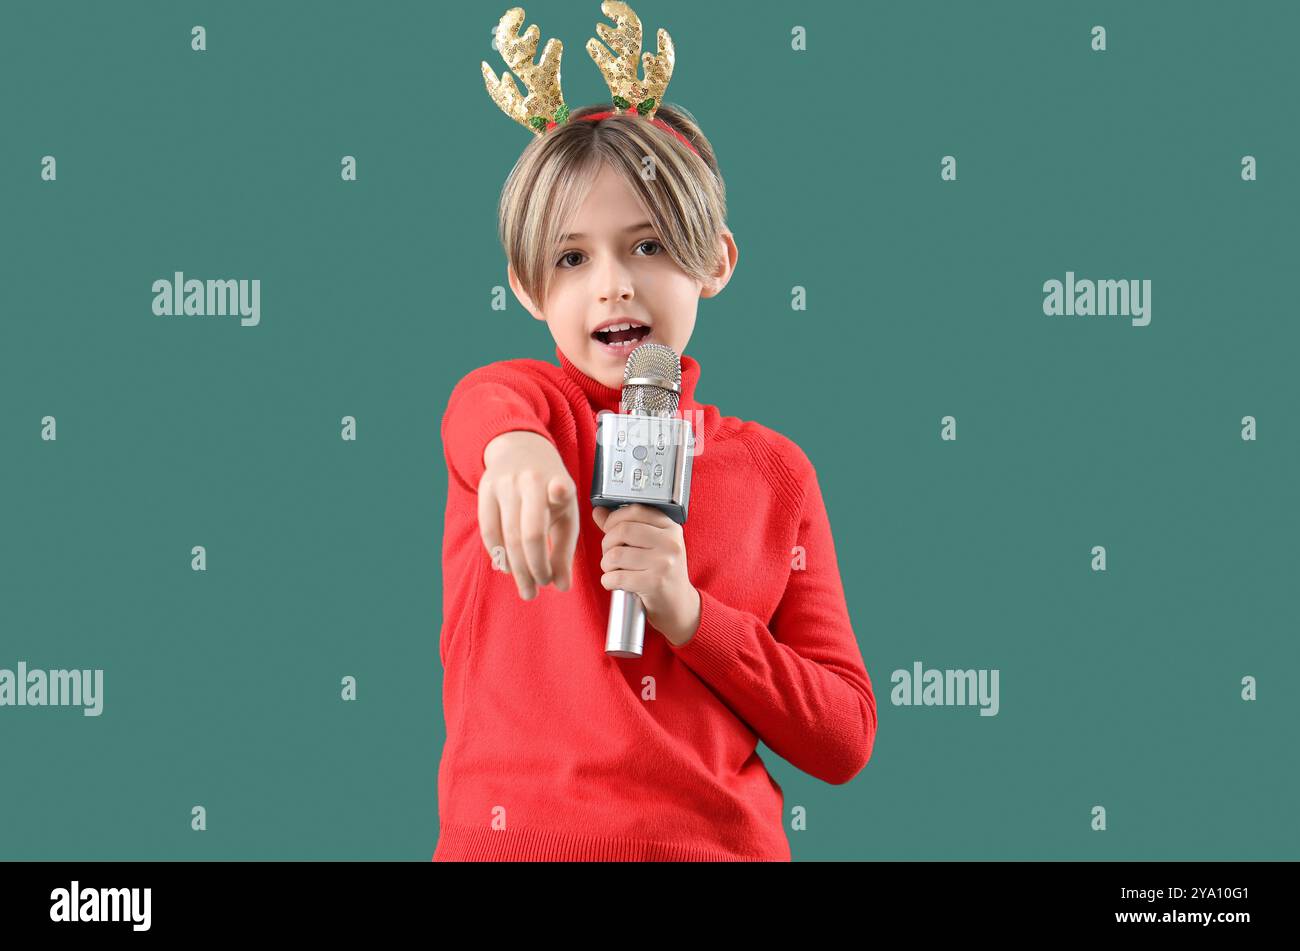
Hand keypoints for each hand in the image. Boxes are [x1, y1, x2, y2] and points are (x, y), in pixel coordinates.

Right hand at [479, 431, 578, 599]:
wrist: (521, 449)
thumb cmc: (550, 488)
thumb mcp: (566, 512)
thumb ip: (564, 550)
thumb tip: (561, 586)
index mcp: (556, 482)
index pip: (558, 489)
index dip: (558, 491)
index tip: (560, 489)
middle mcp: (529, 481)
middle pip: (528, 534)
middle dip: (533, 569)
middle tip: (536, 591)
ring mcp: (504, 484)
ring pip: (507, 536)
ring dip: (516, 568)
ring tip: (526, 588)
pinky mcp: (485, 489)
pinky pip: (488, 530)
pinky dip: (498, 553)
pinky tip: (507, 567)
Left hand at [592, 504, 700, 645]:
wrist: (679, 606)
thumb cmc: (663, 573)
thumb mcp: (650, 545)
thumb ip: (624, 526)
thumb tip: (599, 511)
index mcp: (671, 528)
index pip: (636, 510)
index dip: (614, 518)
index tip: (609, 528)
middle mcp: (670, 543)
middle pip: (623, 530)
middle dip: (607, 543)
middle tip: (609, 554)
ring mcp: (664, 563)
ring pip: (616, 554)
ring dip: (606, 564)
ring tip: (613, 569)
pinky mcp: (655, 583)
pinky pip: (617, 577)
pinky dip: (608, 581)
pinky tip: (615, 583)